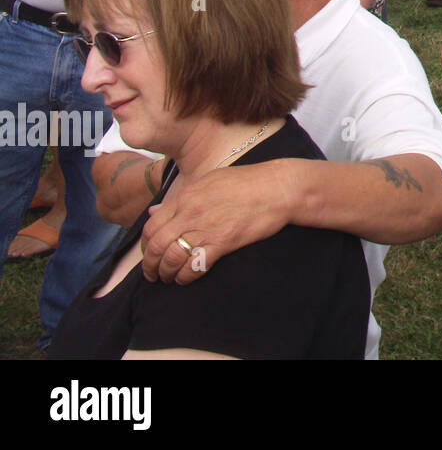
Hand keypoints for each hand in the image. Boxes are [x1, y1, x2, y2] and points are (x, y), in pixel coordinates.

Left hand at [139, 162, 288, 284]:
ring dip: (165, 273)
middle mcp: (190, 213)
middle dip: (150, 264)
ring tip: (168, 279)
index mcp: (186, 197)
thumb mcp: (209, 181)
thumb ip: (181, 197)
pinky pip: (194, 266)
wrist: (276, 188)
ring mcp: (205, 228)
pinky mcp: (222, 243)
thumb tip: (154, 211)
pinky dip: (185, 277)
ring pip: (171, 258)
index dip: (145, 244)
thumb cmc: (247, 181)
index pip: (151, 225)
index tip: (149, 253)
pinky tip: (186, 279)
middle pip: (156, 245)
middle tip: (152, 274)